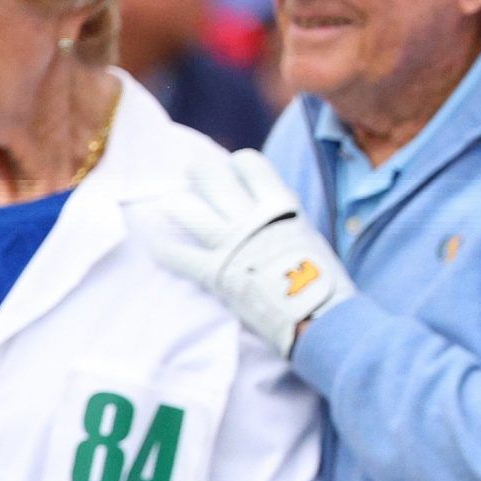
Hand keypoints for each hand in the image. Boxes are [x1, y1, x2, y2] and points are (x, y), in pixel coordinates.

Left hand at [139, 149, 352, 356]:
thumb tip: (274, 217)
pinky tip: (156, 245)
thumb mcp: (310, 237)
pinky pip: (180, 256)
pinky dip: (164, 250)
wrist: (321, 316)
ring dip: (176, 206)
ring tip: (168, 205)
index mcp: (280, 206)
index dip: (238, 164)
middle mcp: (252, 218)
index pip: (251, 165)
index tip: (233, 170)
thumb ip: (286, 223)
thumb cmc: (325, 282)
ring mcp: (231, 244)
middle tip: (193, 175)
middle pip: (213, 179)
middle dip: (199, 174)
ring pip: (189, 212)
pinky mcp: (215, 273)